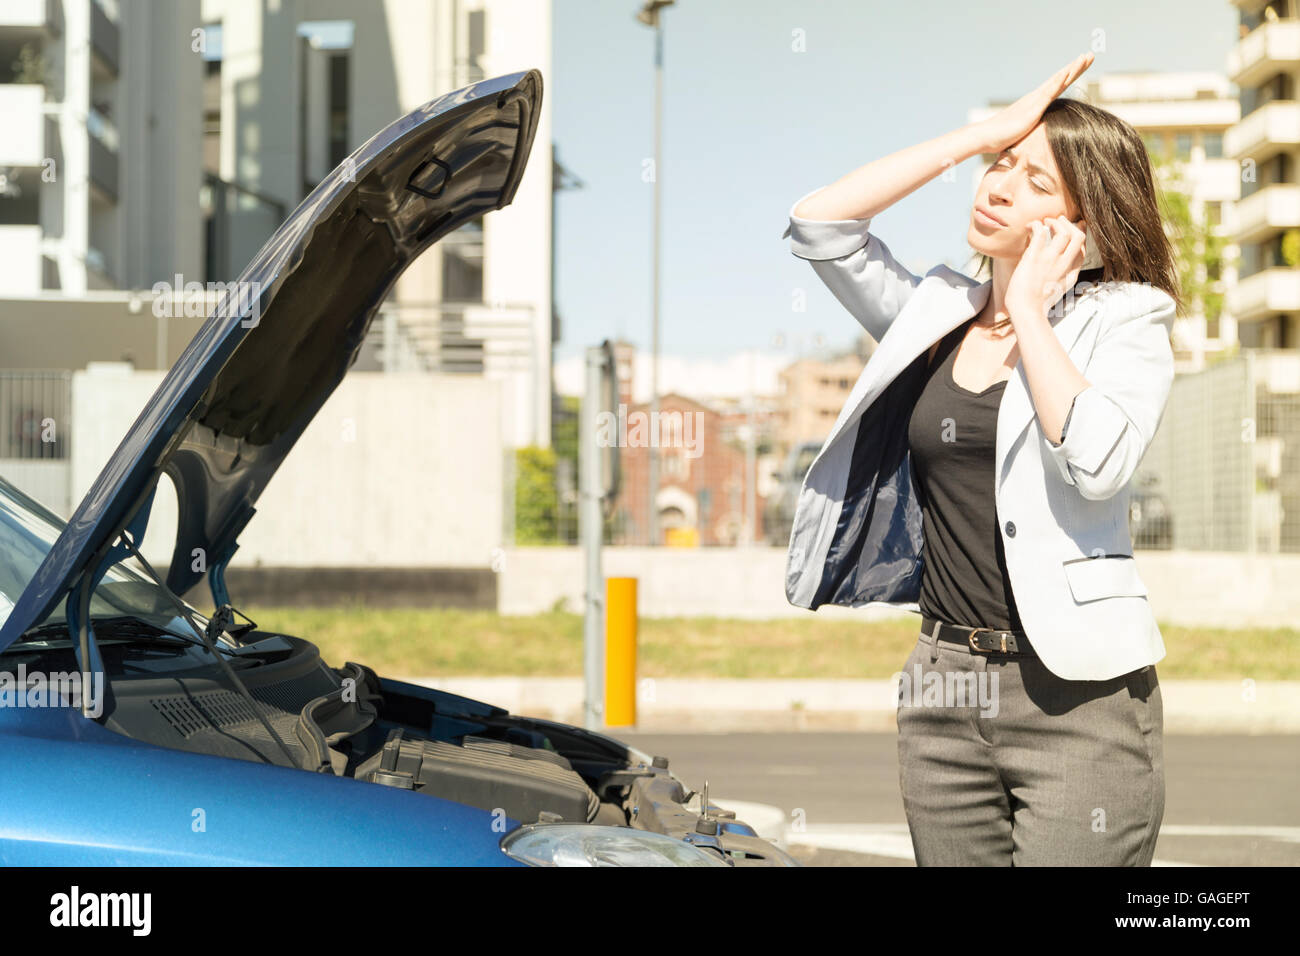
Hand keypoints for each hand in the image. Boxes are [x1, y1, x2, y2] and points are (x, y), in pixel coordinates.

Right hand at [976, 52, 1093, 152]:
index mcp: (1035, 104)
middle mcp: (1036, 98)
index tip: (1081, 66)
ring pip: (1058, 81)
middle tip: (1090, 55)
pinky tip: (1068, 71)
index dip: (1070, 76)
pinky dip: (1059, 79)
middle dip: (1076, 67)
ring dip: (1072, 68)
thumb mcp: (1022, 134)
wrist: (986, 137)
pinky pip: (1049, 91)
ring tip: (1086, 57)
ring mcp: (1035, 101)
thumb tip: (1034, 141)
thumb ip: (1031, 132)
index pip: (1057, 87)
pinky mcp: (1033, 108)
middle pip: (1060, 79)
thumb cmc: (1000, 139)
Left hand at [1005, 216, 1087, 320]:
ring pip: (1063, 232)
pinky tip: (1031, 226)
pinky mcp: (1035, 257)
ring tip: (1045, 221)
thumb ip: (1060, 279)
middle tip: (1060, 220)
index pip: (1082, 251)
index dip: (1080, 236)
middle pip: (1079, 237)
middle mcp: (1064, 265)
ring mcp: (1051, 260)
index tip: (1076, 227)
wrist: (1025, 310)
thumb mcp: (1056, 293)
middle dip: (1071, 224)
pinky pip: (1040, 232)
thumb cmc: (1036, 305)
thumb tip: (1057, 270)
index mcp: (1071, 275)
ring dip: (1055, 222)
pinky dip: (1036, 225)